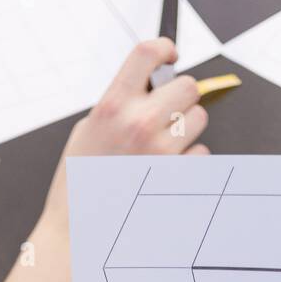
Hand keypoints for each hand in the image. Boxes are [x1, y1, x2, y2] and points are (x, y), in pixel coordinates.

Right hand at [44, 38, 207, 227]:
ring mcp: (161, 153)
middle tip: (167, 112)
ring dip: (187, 129)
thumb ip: (120, 104)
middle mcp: (139, 124)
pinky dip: (190, 160)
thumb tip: (150, 88)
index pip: (148, 53)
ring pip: (199, 119)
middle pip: (188, 86)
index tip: (170, 56)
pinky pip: (201, 154)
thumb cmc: (79, 183)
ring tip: (162, 147)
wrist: (79, 232)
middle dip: (181, 96)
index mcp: (113, 105)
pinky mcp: (176, 179)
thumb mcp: (89, 130)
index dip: (165, 49)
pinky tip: (167, 171)